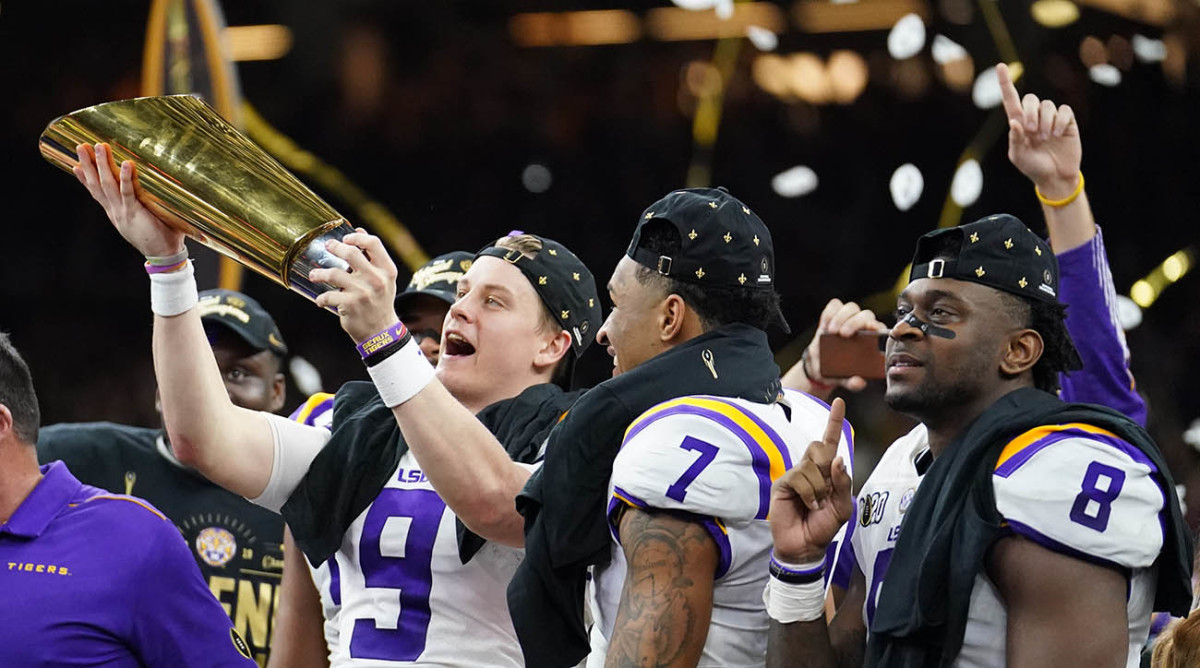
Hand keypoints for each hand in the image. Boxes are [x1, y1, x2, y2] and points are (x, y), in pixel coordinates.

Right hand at [74, 143, 184, 256]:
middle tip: (81, 146)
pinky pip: (129, 192)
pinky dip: (126, 177)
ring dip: (102, 165)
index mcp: (116, 212)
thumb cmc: (161, 235)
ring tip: (98, 146)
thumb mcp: (143, 218)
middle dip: (88, 164)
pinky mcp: (135, 212)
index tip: (75, 165)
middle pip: (97, 184)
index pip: (97, 193)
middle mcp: (115, 211)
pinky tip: (126, 163)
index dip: (85, 179)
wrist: (164, 255)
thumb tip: (149, 189)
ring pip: (108, 184)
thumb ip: (141, 204)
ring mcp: (123, 211)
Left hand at [310, 229, 400, 343]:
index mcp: (387, 270)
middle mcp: (376, 280)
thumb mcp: (383, 279)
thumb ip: (372, 257)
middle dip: (335, 247)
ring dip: (319, 274)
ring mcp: (363, 292)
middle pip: (351, 253)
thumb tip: (359, 231)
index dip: (357, 237)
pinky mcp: (350, 305)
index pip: (374, 244)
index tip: (346, 238)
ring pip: (333, 273)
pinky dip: (321, 299)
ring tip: (314, 275)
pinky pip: (328, 296)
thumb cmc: (379, 301)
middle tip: (327, 247)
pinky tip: (320, 300)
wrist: (381, 331)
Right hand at [768, 398, 852, 563]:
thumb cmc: (824, 526)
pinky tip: (807, 505)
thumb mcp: (843, 506)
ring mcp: (795, 475)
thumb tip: (837, 459)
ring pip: (811, 465)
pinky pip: (799, 477)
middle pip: (820, 447)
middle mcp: (810, 468)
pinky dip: (808, 494)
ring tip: (816, 505)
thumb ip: (843, 483)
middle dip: (827, 468)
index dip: (835, 421)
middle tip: (826, 493)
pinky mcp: (783, 483)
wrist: (806, 546)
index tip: (839, 401)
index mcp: (827, 471)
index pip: (831, 442)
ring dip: (819, 488)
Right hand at [803, 299, 887, 392]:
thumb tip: (859, 382)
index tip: (870, 329)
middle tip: (843, 334)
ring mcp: (845, 319)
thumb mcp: (843, 379)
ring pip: (850, 307)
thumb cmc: (835, 371)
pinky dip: (830, 313)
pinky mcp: (831, 316)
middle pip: (865, 314)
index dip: (876, 325)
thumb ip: (851, 382)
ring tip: (831, 331)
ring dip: (842, 316)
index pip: (878, 327)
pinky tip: (825, 325)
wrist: (817, 366)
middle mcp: (860, 327)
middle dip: (855, 322)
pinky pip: (833, 306)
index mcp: (869, 341)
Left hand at [997, 62, 1081, 198]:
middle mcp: (1034, 117)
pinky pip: (1064, 111)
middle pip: (1030, 99)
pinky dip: (1060, 122)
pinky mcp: (1067, 122)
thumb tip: (1014, 121)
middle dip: (1030, 113)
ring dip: (1046, 121)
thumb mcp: (1019, 157)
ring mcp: (1051, 118)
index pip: (1011, 100)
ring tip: (1047, 138)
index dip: (1006, 83)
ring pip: (1047, 105)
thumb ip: (1015, 140)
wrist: (1055, 177)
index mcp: (1019, 124)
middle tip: (1032, 131)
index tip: (1000, 66)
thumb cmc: (1033, 167)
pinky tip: (1058, 134)